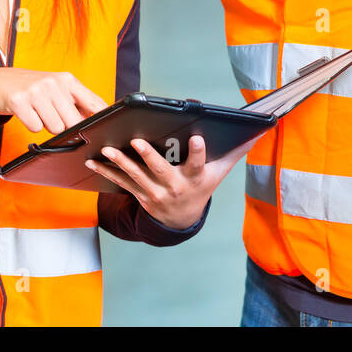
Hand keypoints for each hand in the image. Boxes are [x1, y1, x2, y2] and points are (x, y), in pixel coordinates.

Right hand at [0, 68, 106, 134]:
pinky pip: (36, 127)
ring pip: (56, 127)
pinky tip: (27, 113)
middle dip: (66, 126)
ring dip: (47, 125)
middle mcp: (54, 82)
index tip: (106, 129)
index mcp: (68, 80)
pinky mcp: (20, 101)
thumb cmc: (32, 88)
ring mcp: (37, 91)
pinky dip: (32, 125)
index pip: (94, 103)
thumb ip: (77, 102)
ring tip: (38, 112)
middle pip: (74, 122)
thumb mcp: (57, 88)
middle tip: (52, 115)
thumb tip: (97, 120)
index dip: (102, 118)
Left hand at [84, 134, 258, 229]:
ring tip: (107, 150)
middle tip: (137, 142)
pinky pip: (121, 183)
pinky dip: (106, 172)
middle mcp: (174, 187)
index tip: (198, 137)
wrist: (181, 219)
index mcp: (195, 178)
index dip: (199, 152)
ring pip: (135, 176)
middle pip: (160, 170)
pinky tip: (93, 161)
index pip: (199, 164)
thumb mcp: (219, 173)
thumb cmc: (202, 187)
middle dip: (148, 156)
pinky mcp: (139, 195)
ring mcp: (154, 193)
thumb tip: (258, 132)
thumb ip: (234, 152)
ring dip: (120, 163)